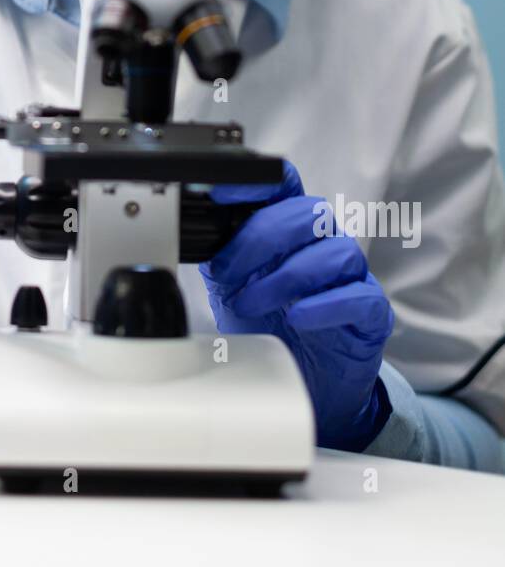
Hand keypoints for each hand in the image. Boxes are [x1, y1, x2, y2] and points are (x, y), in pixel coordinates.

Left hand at [199, 162, 394, 450]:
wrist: (300, 383)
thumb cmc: (269, 327)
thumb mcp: (231, 287)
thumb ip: (221, 255)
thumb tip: (194, 232)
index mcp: (291, 229)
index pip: (283, 186)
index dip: (254, 183)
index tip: (218, 194)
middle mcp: (324, 245)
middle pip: (309, 212)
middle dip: (261, 239)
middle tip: (227, 272)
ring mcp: (352, 278)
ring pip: (338, 251)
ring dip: (287, 276)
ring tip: (251, 303)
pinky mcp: (371, 315)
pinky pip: (360, 296)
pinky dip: (325, 305)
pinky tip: (297, 318)